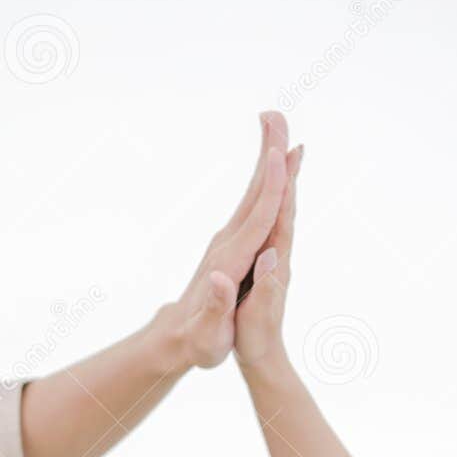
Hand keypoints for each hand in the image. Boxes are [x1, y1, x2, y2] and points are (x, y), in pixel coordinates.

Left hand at [153, 111, 296, 369]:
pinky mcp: (232, 243)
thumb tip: (221, 279)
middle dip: (268, 153)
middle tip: (277, 115)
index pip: (257, 217)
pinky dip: (266, 181)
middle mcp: (228, 242)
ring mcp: (228, 240)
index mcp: (231, 259)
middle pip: (254, 191)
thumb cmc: (198, 342)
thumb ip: (216, 306)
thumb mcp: (208, 333)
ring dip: (267, 159)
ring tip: (276, 126)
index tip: (280, 154)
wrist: (176, 339)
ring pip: (254, 192)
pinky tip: (273, 168)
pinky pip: (254, 204)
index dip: (272, 187)